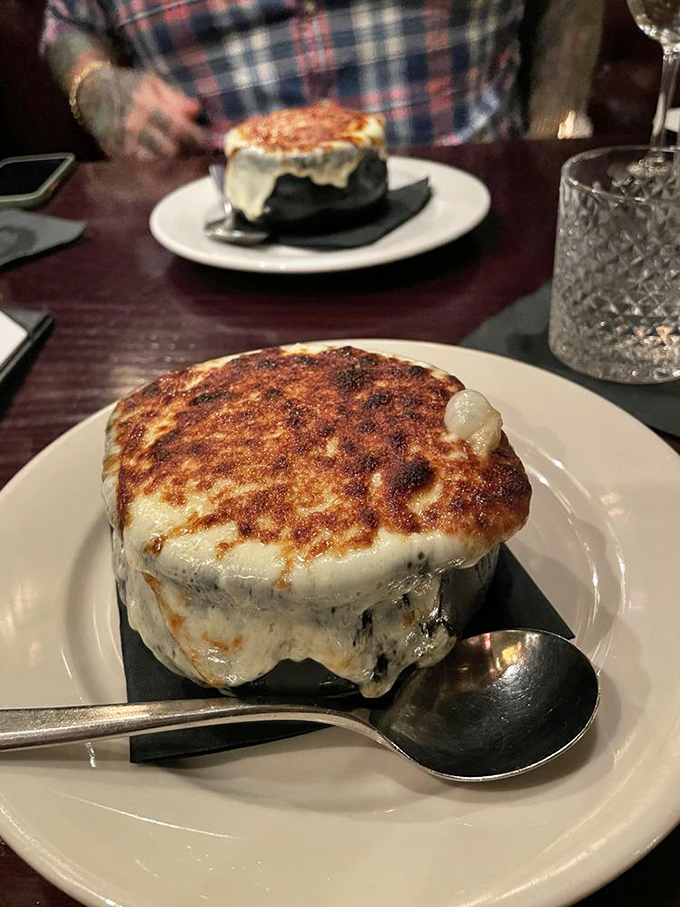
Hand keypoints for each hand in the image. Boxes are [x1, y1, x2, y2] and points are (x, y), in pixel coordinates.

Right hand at [78, 67, 207, 158]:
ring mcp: (124, 143)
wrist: (89, 92)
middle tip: (194, 151)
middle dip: (186, 152)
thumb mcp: (151, 82)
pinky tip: (160, 160)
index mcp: (145, 106)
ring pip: (158, 162)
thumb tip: (196, 111)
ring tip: (179, 156)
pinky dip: (155, 165)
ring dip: (173, 161)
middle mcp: (134, 127)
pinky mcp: (117, 154)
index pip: (180, 129)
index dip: (198, 139)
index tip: (210, 143)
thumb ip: (175, 98)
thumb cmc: (126, 85)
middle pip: (171, 150)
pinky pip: (143, 166)